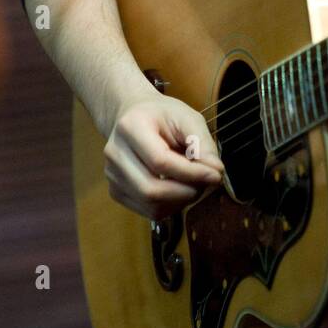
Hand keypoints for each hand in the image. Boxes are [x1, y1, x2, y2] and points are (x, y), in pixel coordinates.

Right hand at [104, 94, 224, 220]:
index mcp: (131, 127)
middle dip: (186, 192)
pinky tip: (179, 189)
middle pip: (151, 189)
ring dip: (181, 201)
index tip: (215, 174)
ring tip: (195, 184)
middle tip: (207, 183)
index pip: (160, 161)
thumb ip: (203, 143)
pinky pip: (148, 211)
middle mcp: (115, 153)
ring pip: (150, 205)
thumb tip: (216, 171)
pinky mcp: (116, 191)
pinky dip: (171, 206)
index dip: (191, 173)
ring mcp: (112, 175)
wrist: (134, 116)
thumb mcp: (187, 117)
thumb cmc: (162, 116)